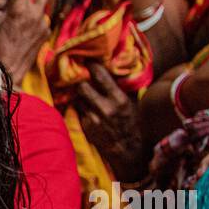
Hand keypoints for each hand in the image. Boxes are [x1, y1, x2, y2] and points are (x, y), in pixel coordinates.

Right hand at [0, 0, 53, 86]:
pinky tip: (27, 32)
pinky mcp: (45, 33)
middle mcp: (34, 14)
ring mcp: (42, 24)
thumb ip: (7, 9)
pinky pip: (43, 22)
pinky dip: (36, 23)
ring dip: (36, 8)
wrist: (8, 69)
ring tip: (25, 18)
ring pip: (44, 6)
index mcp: (19, 9)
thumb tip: (11, 0)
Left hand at [75, 64, 146, 180]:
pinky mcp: (85, 127)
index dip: (91, 66)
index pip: (100, 76)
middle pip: (82, 86)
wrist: (126, 149)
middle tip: (78, 73)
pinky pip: (78, 110)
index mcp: (118, 99)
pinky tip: (82, 103)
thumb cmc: (130, 123)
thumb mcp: (130, 103)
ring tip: (79, 86)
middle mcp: (104, 108)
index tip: (87, 59)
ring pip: (78, 98)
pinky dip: (79, 106)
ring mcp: (93, 119)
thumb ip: (120, 88)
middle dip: (79, 79)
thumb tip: (113, 69)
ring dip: (78, 93)